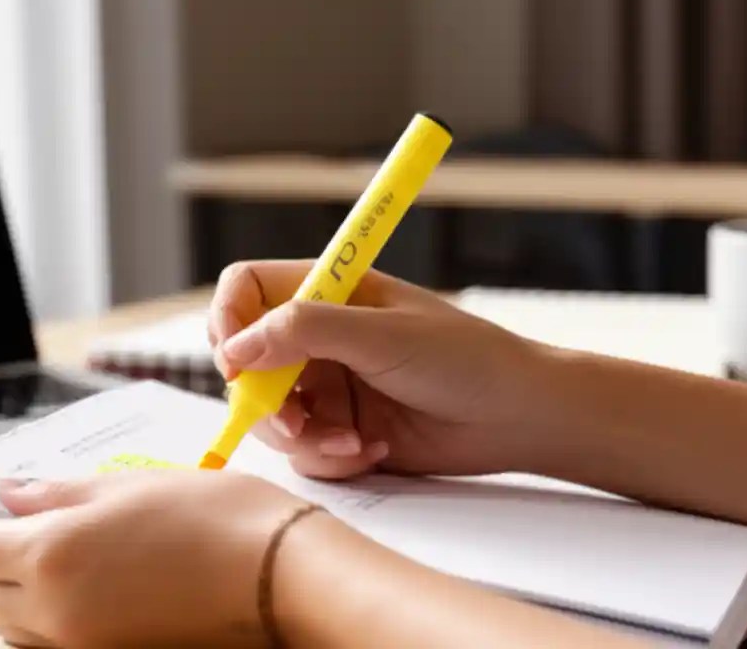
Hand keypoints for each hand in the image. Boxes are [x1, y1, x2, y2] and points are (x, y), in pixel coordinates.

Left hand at [0, 470, 314, 647]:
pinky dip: (45, 624)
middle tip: (27, 530)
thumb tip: (7, 493)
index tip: (0, 510)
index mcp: (49, 554)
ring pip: (7, 628)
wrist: (279, 576)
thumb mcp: (128, 485)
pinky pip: (46, 647)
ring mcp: (79, 646)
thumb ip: (56, 493)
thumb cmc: (214, 518)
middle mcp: (52, 611)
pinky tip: (83, 594)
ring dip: (12, 596)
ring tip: (59, 562)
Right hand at [210, 260, 548, 477]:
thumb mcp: (382, 335)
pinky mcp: (341, 428)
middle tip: (294, 423)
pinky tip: (374, 449)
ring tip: (352, 443)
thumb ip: (305, 332)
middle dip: (264, 400)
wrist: (518, 418)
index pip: (246, 290)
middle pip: (246, 364)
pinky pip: (305, 451)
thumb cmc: (466, 359)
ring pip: (271, 416)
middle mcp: (319, 336)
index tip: (234, 363)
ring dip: (304, 437)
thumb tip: (234, 348)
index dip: (228, 322)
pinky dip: (331, 457)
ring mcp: (328, 384)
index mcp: (327, 292)